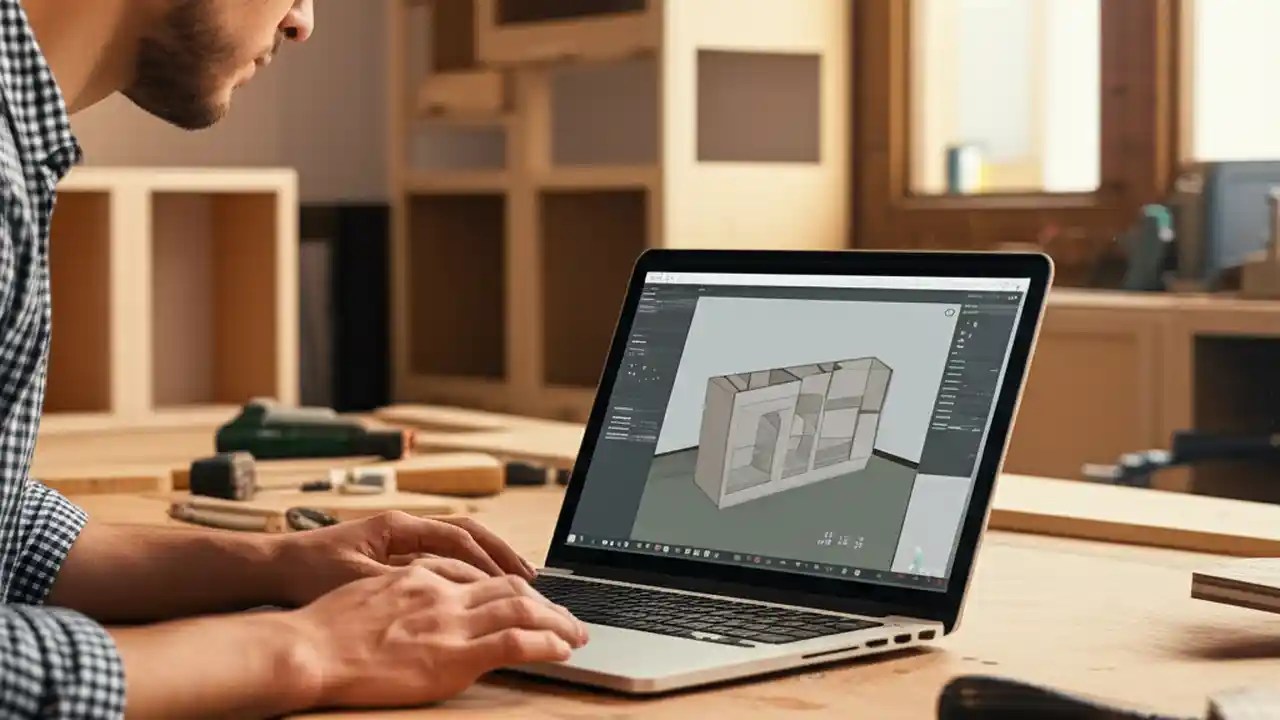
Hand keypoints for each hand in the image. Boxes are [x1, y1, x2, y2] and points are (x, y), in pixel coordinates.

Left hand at [270, 511, 537, 606]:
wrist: (272, 568)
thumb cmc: (309, 573)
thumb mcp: (360, 581)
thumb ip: (406, 583)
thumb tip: (450, 591)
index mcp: (398, 526)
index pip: (458, 538)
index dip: (490, 559)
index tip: (516, 578)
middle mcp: (402, 527)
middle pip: (465, 534)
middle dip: (500, 553)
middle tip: (531, 575)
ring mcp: (397, 540)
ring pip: (454, 545)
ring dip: (485, 561)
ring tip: (514, 580)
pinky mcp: (390, 555)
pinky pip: (438, 558)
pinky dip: (462, 571)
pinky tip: (476, 589)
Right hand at [286, 566, 588, 708]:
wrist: (310, 648)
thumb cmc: (324, 630)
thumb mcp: (365, 596)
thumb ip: (398, 596)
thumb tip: (414, 610)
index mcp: (421, 576)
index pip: (481, 574)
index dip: (512, 584)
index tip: (530, 594)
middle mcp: (443, 592)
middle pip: (510, 588)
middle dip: (544, 602)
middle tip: (568, 614)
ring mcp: (451, 621)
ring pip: (522, 610)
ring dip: (556, 620)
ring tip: (576, 632)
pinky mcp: (455, 654)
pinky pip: (516, 642)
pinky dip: (546, 642)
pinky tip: (562, 647)